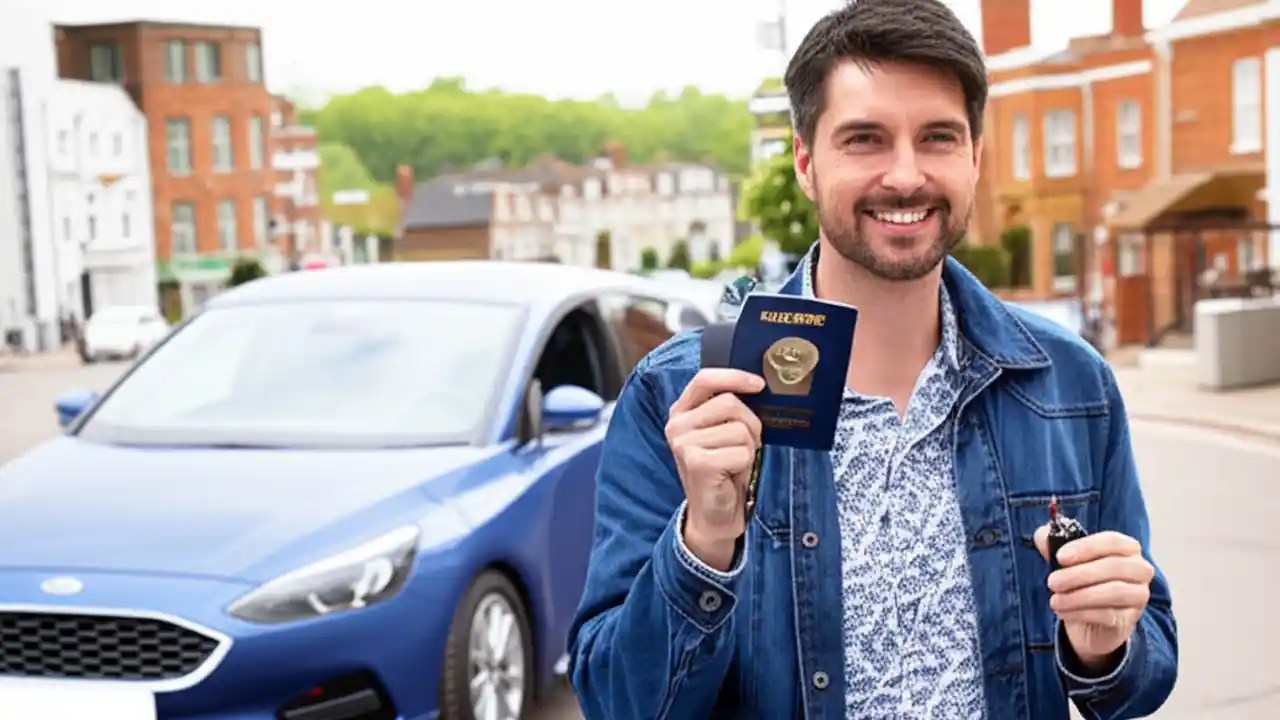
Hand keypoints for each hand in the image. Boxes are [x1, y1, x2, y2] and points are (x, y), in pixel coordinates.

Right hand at [665, 368, 763, 570]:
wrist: (714, 514)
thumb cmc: (724, 468)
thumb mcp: (724, 431)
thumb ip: (730, 407)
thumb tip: (759, 385)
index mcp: (681, 411)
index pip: (705, 379)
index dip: (734, 377)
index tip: (759, 384)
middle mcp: (677, 424)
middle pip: (730, 403)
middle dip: (750, 424)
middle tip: (745, 446)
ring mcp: (683, 443)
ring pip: (740, 428)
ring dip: (749, 447)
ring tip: (735, 461)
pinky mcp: (696, 462)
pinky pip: (741, 451)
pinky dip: (746, 464)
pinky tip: (732, 474)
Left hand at [1034, 527, 1154, 671]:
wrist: (1091, 621)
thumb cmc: (1081, 582)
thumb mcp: (1066, 561)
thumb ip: (1053, 544)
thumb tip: (1042, 535)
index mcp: (1126, 548)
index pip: (1112, 541)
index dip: (1086, 547)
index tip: (1060, 557)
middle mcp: (1139, 569)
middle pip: (1113, 567)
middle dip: (1078, 574)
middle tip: (1052, 582)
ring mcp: (1139, 595)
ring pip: (1114, 592)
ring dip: (1079, 596)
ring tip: (1054, 601)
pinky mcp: (1130, 619)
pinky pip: (1108, 615)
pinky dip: (1081, 612)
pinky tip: (1062, 612)